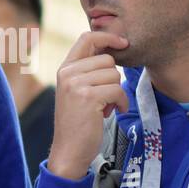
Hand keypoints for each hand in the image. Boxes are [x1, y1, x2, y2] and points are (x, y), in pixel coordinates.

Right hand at [47, 31, 129, 179]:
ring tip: (105, 107)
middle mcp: (67, 73)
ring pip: (114, 75)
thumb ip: (88, 71)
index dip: (108, 37)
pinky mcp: (88, 97)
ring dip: (117, 93)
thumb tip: (113, 51)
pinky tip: (112, 112)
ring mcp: (76, 84)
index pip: (87, 37)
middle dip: (113, 79)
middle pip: (107, 59)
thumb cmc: (78, 123)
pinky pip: (117, 90)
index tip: (123, 43)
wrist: (69, 151)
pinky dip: (121, 102)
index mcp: (65, 68)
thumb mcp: (77, 91)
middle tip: (104, 98)